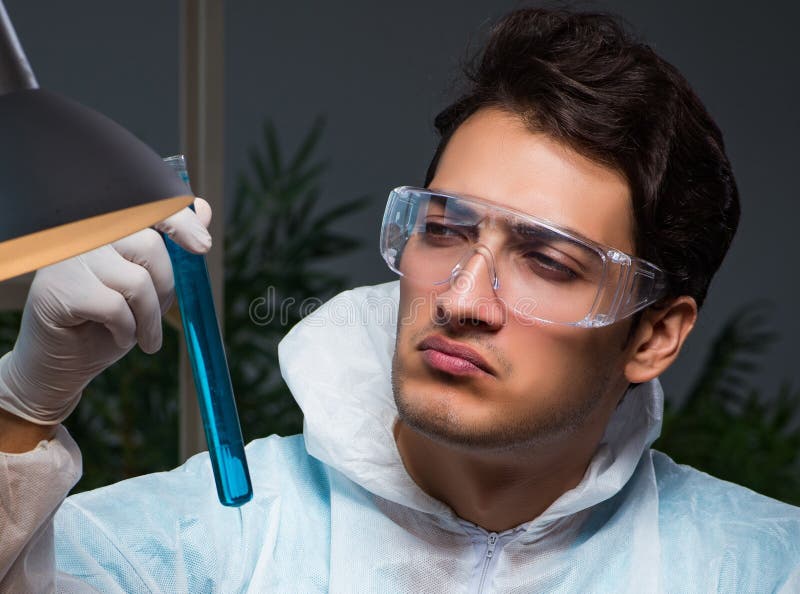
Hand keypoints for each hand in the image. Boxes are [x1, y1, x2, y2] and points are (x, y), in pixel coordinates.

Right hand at [0, 198, 211, 424]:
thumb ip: (172, 246)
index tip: (202, 245)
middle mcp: (84, 232)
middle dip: (166, 288)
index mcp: (106, 223)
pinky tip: (116, 336)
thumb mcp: (148, 281)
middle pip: (150, 245)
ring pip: (137, 281)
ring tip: (140, 335)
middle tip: (158, 315)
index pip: (147, 206)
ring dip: (148, 318)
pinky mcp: (58, 286)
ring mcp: (67, 257)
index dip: (180, 220)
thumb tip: (203, 208)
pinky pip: (115, 307)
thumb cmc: (107, 320)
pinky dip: (126, 330)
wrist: (64, 361)